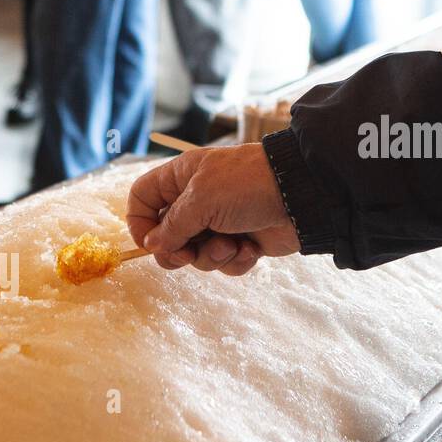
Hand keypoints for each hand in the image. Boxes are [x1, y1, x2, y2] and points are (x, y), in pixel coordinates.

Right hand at [126, 142, 301, 275]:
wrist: (302, 196)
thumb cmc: (247, 185)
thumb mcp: (201, 200)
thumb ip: (171, 227)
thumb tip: (152, 246)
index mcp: (180, 179)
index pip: (142, 199)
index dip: (140, 223)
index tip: (149, 243)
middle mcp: (196, 200)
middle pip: (166, 236)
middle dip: (178, 251)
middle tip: (188, 254)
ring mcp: (218, 222)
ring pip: (195, 254)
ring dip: (211, 256)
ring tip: (230, 245)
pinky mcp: (240, 241)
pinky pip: (222, 262)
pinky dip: (235, 260)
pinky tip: (250, 248)